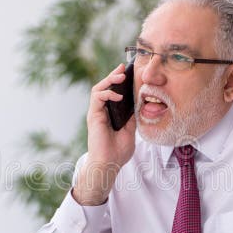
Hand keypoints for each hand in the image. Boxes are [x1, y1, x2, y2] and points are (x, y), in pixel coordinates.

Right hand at [72, 64, 136, 205]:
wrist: (109, 164)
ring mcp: (96, 112)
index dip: (119, 81)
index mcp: (111, 113)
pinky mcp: (93, 115)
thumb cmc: (118, 151)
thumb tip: (139, 102)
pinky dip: (107, 93)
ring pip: (98, 88)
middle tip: (123, 68)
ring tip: (120, 77)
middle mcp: (102, 111)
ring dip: (109, 80)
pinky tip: (117, 95)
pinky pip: (97, 97)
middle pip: (105, 86)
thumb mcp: (131, 130)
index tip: (128, 71)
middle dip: (113, 75)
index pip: (113, 91)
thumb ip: (132, 116)